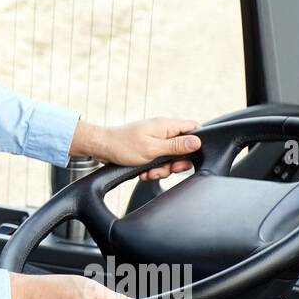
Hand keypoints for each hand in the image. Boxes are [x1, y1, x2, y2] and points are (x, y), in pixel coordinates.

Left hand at [73, 117, 200, 180]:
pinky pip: (159, 161)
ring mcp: (155, 140)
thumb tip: (197, 142)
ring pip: (171, 157)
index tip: (189, 157)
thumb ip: (176, 146)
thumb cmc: (123, 145)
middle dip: (176, 162)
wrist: (101, 148)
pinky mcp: (148, 149)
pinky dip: (153, 169)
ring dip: (162, 169)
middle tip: (167, 169)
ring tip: (150, 172)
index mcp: (166, 126)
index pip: (193, 128)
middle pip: (184, 148)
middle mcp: (163, 131)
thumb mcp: (153, 149)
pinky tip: (144, 172)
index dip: (197, 143)